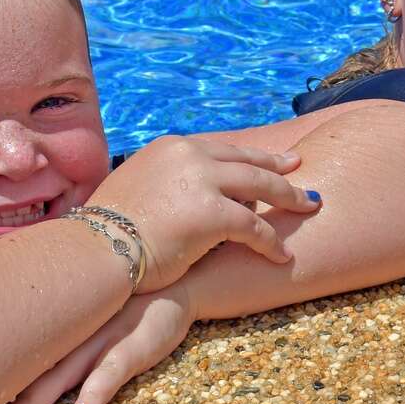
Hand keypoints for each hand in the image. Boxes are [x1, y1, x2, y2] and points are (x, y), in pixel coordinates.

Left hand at [0, 286, 195, 403]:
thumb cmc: (131, 296)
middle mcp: (75, 331)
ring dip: (33, 399)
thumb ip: (60, 314)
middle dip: (0, 390)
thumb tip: (21, 330)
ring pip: (61, 374)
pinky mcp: (133, 349)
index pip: (20, 342)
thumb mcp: (90, 301)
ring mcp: (103, 340)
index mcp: (63, 322)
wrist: (179, 281)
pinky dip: (93, 394)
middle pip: (31, 364)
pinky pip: (110, 375)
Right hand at [86, 137, 320, 292]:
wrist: (94, 251)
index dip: (249, 155)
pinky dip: (271, 242)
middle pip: (247, 161)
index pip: (221, 149)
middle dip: (279, 167)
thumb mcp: (136, 190)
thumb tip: (182, 197)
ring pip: (261, 187)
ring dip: (289, 199)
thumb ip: (165, 184)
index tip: (271, 158)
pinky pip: (255, 227)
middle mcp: (189, 155)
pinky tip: (282, 255)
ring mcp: (202, 181)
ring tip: (310, 208)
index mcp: (171, 148)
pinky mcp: (213, 213)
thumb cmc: (107, 233)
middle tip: (300, 170)